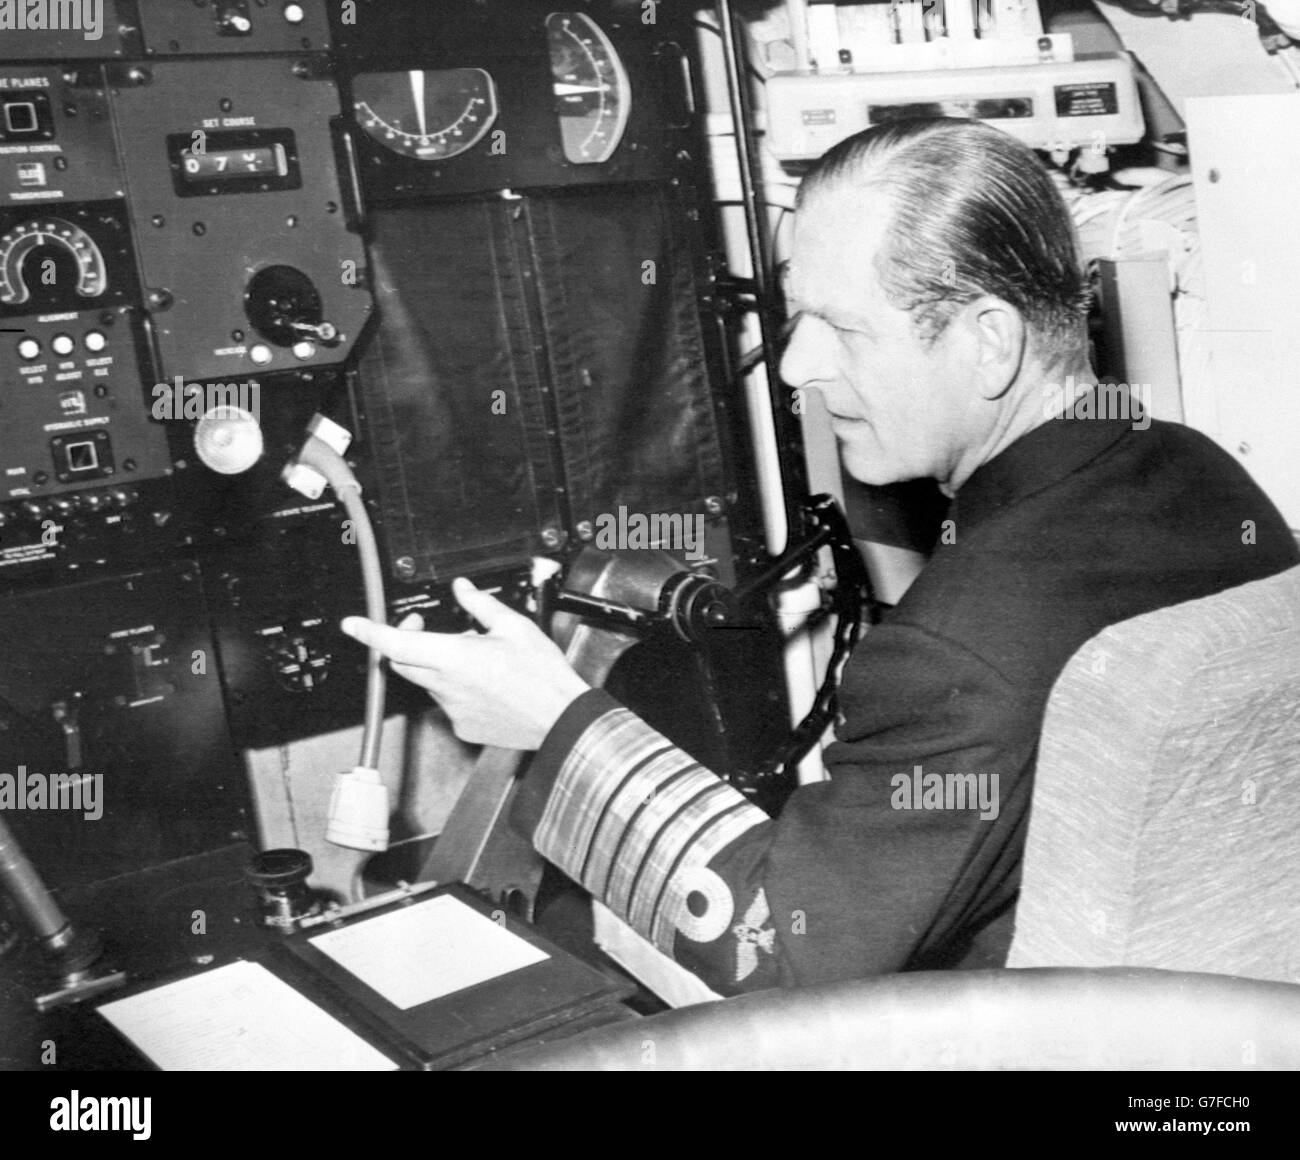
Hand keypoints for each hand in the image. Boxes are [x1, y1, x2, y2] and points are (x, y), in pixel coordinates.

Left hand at [340, 578, 589, 750]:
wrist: (561, 718)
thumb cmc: (543, 676)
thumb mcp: (515, 627)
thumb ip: (481, 606)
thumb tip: (463, 590)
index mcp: (454, 656)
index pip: (396, 643)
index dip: (369, 632)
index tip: (353, 624)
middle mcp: (446, 685)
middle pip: (404, 662)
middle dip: (406, 644)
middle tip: (426, 630)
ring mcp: (452, 709)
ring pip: (429, 682)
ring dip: (439, 666)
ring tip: (476, 659)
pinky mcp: (462, 726)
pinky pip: (448, 702)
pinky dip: (457, 689)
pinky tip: (486, 684)